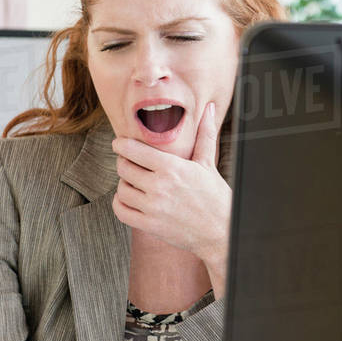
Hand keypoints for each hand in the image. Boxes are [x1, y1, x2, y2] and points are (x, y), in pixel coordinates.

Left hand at [112, 102, 231, 293]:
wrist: (221, 231)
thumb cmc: (216, 197)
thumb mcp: (208, 163)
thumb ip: (204, 134)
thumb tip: (210, 108)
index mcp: (172, 168)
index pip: (133, 150)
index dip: (121, 145)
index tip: (120, 144)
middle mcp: (160, 187)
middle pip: (124, 168)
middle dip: (124, 163)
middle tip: (130, 163)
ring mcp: (153, 208)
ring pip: (121, 189)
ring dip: (125, 184)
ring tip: (135, 182)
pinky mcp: (149, 225)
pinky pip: (121, 211)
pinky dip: (120, 203)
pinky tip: (130, 199)